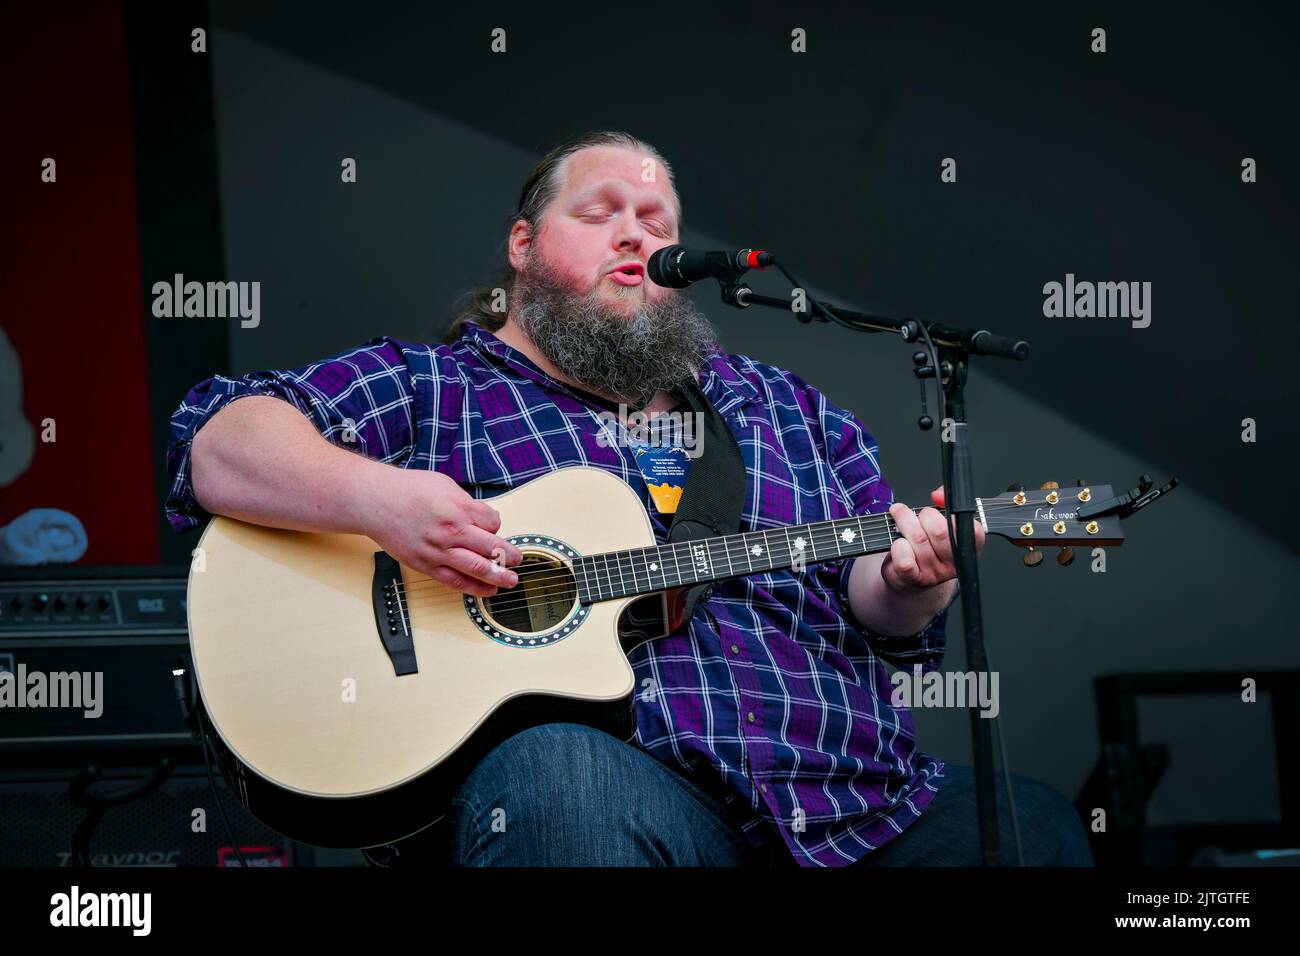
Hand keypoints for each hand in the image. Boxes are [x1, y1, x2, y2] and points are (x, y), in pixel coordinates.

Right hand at [365, 469, 523, 596]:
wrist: (375, 501)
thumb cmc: (407, 490)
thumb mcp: (446, 485)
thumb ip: (468, 503)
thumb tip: (485, 517)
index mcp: (459, 509)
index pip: (493, 523)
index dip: (497, 526)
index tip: (494, 528)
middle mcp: (452, 532)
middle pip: (492, 548)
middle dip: (510, 556)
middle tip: (518, 560)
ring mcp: (438, 550)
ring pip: (477, 568)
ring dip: (498, 576)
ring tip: (511, 580)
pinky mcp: (426, 564)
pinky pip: (454, 580)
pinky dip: (473, 588)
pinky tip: (486, 590)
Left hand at [881, 486, 984, 593]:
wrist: (909, 577)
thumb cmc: (926, 544)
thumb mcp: (939, 522)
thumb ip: (944, 503)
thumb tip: (938, 495)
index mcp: (966, 548)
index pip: (973, 531)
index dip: (955, 514)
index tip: (939, 504)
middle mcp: (953, 564)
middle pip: (940, 532)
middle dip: (924, 515)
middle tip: (915, 512)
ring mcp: (934, 574)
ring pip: (918, 541)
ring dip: (904, 523)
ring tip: (898, 516)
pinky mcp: (913, 579)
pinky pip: (905, 560)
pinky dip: (897, 546)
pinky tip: (897, 542)